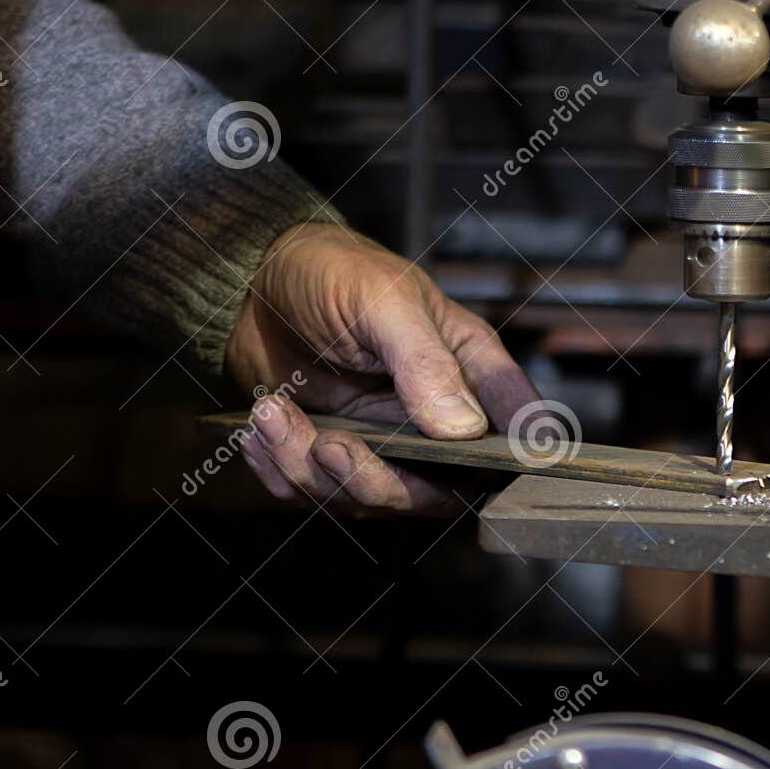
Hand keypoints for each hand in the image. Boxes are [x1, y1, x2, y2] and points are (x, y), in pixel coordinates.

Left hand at [226, 222, 539, 511]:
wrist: (253, 281)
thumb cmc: (331, 271)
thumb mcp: (382, 302)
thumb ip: (424, 362)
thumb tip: (463, 428)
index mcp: (468, 364)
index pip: (517, 421)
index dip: (515, 458)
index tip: (485, 474)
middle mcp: (437, 412)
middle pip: (440, 486)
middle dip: (376, 480)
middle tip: (328, 445)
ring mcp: (387, 438)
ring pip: (372, 498)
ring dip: (310, 469)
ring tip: (272, 415)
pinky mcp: (337, 452)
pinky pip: (318, 494)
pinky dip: (282, 471)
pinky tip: (261, 429)